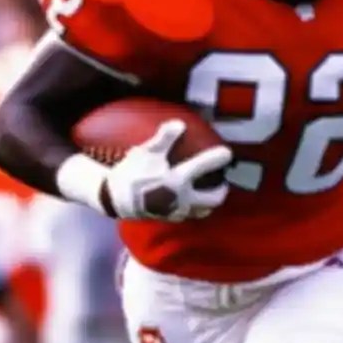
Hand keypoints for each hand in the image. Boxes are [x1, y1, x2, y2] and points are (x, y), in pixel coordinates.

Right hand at [103, 120, 232, 221]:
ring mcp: (178, 211)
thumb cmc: (131, 173)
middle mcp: (183, 198)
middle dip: (222, 189)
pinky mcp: (171, 218)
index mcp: (179, 179)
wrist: (115, 199)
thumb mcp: (146, 151)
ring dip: (210, 202)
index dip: (219, 157)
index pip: (206, 166)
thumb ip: (164, 137)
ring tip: (209, 192)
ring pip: (204, 210)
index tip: (228, 152)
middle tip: (223, 180)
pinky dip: (196, 207)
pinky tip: (192, 200)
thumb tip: (180, 123)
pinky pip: (190, 214)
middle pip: (214, 198)